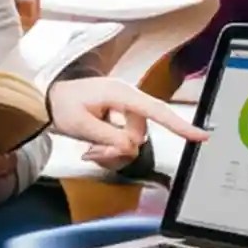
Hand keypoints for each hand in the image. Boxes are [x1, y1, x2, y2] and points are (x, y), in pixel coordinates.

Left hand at [48, 77, 208, 165]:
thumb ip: (109, 138)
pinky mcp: (119, 117)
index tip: (201, 135)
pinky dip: (109, 148)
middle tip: (91, 153)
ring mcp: (123, 108)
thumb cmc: (61, 104)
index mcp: (121, 94)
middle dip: (117, 149)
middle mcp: (127, 99)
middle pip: (138, 135)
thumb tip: (131, 148)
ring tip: (88, 149)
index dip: (179, 124)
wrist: (46, 97)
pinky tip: (92, 147)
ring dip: (111, 150)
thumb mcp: (81, 124)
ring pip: (131, 141)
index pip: (156, 111)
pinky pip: (123, 139)